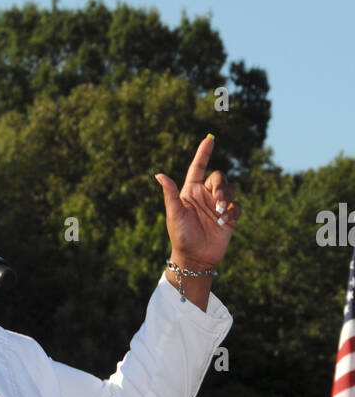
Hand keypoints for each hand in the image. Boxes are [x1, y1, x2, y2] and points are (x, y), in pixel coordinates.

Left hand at [154, 135, 240, 267]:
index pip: (198, 167)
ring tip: (221, 211)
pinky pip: (237, 206)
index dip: (203, 153)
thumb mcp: (174, 214)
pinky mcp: (229, 217)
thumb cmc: (180, 236)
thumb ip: (170, 193)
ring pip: (230, 189)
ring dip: (227, 196)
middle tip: (217, 200)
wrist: (195, 258)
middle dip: (220, 186)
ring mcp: (218, 206)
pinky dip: (234, 210)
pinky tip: (226, 220)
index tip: (209, 139)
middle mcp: (205, 196)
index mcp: (191, 191)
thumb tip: (159, 174)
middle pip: (219, 178)